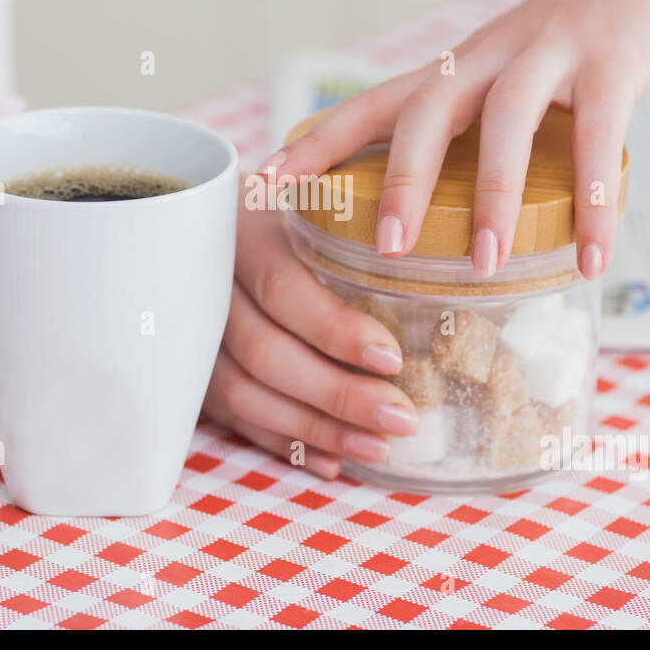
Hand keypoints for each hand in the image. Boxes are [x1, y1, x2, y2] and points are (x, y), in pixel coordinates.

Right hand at [201, 182, 416, 478]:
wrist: (200, 210)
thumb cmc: (290, 197)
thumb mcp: (318, 187)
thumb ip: (361, 218)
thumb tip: (459, 264)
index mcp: (242, 228)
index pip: (284, 289)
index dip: (336, 330)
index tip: (393, 358)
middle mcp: (207, 281)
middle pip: (265, 353)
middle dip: (338, 394)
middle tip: (402, 418)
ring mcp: (191, 329)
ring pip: (245, 393)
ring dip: (315, 428)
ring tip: (378, 448)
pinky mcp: (190, 366)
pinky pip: (233, 417)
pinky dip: (283, 443)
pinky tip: (331, 462)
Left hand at [259, 0, 649, 279]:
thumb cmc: (569, 37)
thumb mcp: (503, 75)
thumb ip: (473, 131)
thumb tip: (441, 219)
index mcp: (454, 69)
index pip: (369, 104)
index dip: (315, 143)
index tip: (265, 185)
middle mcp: (488, 57)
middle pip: (425, 112)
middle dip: (399, 180)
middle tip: (384, 248)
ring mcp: (550, 54)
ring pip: (506, 122)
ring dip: (494, 197)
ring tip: (486, 264)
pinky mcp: (613, 63)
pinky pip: (601, 139)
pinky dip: (596, 203)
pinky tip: (592, 260)